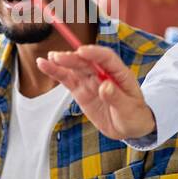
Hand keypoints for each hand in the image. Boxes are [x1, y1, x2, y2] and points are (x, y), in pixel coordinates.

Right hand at [35, 45, 155, 140]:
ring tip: (48, 58)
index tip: (82, 51)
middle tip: (58, 57)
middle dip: (73, 58)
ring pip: (75, 68)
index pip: (107, 58)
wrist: (129, 127)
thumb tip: (105, 86)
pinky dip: (56, 72)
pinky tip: (44, 65)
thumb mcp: (128, 109)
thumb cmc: (133, 115)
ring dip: (61, 62)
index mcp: (120, 73)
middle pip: (87, 61)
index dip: (94, 53)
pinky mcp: (81, 90)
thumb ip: (116, 97)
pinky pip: (67, 79)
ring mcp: (91, 81)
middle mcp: (103, 73)